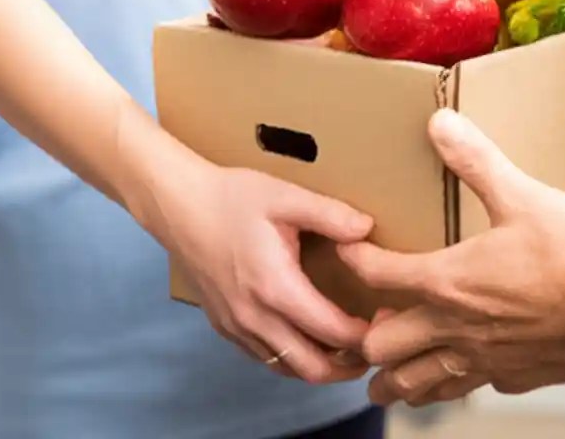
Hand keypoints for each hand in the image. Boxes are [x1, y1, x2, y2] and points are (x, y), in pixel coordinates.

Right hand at [156, 161, 374, 383]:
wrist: (177, 205)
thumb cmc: (231, 197)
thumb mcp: (285, 196)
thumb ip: (330, 215)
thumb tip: (368, 230)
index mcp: (275, 287)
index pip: (333, 332)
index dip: (367, 335)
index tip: (387, 318)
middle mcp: (254, 317)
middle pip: (312, 368)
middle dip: (349, 364)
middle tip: (374, 345)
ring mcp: (237, 326)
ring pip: (288, 369)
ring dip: (322, 365)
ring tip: (348, 346)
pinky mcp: (225, 326)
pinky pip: (266, 357)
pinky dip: (294, 357)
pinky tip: (310, 337)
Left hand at [338, 109, 564, 406]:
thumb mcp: (522, 196)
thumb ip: (476, 161)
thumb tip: (441, 124)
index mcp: (448, 282)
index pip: (377, 275)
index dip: (353, 261)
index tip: (346, 251)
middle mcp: (455, 329)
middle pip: (381, 349)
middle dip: (363, 339)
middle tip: (364, 325)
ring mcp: (482, 361)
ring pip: (416, 384)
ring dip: (396, 378)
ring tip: (387, 373)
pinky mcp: (512, 379)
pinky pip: (466, 388)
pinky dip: (451, 382)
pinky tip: (461, 368)